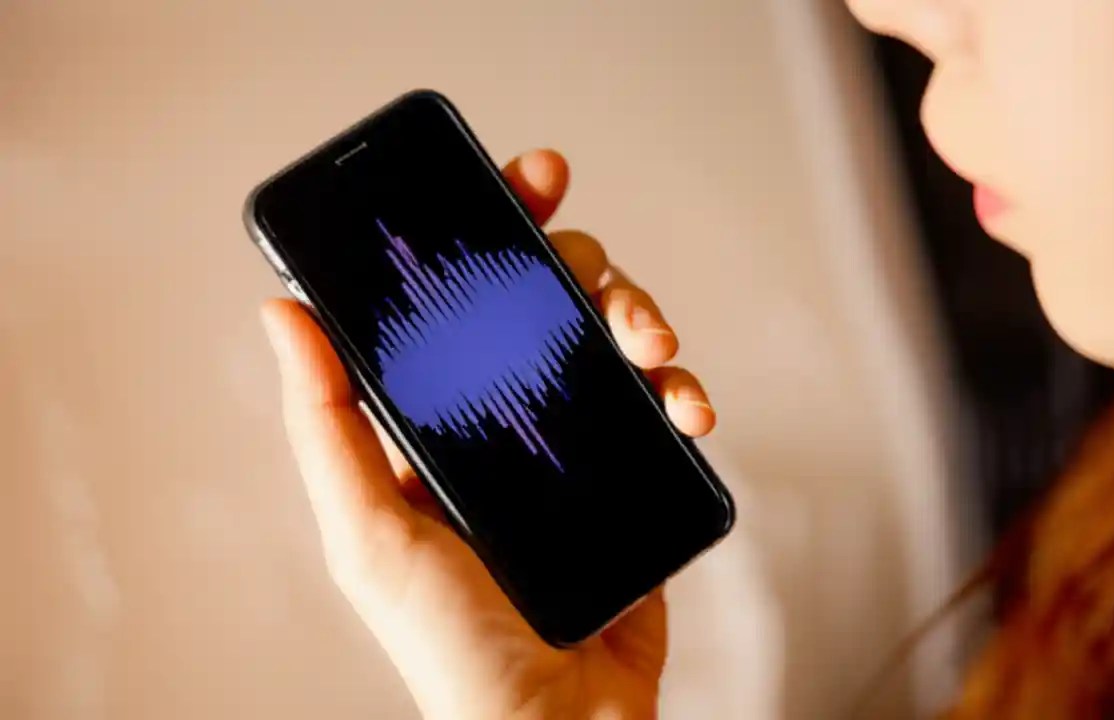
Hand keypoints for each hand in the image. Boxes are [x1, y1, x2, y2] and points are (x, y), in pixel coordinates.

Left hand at [259, 150, 716, 719]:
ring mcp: (576, 445)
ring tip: (653, 345)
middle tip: (593, 272)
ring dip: (642, 318)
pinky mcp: (634, 477)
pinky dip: (682, 391)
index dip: (493, 231)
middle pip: (550, 301)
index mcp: (438, 418)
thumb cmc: (449, 646)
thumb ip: (328, 426)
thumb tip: (285, 315)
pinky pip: (662, 406)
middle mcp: (507, 418)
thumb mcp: (369, 534)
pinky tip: (687, 406)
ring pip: (613, 340)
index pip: (461, 299)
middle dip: (583, 268)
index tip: (527, 183)